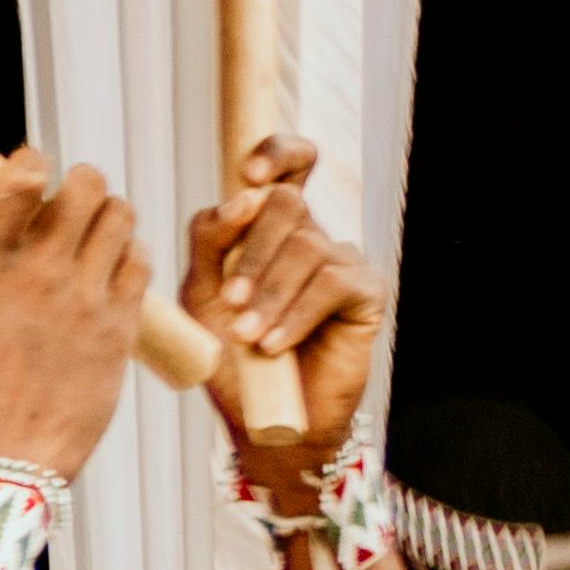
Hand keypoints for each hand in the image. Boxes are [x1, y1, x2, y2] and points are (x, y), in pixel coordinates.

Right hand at [0, 148, 144, 481]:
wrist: (2, 456)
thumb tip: (0, 235)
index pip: (20, 181)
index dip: (33, 164)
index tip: (33, 169)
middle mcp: (35, 273)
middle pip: (83, 188)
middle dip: (83, 183)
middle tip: (77, 195)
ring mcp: (82, 298)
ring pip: (119, 218)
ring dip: (110, 213)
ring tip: (100, 228)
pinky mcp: (118, 325)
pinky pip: (139, 261)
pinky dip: (130, 252)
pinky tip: (115, 265)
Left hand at [180, 134, 385, 501]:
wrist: (263, 414)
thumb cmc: (229, 354)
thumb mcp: (202, 293)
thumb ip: (209, 240)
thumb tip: (237, 198)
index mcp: (268, 227)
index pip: (287, 165)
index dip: (275, 154)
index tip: (247, 176)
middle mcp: (309, 235)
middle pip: (285, 204)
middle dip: (251, 252)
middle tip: (231, 300)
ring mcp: (342, 260)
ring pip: (304, 247)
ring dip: (268, 295)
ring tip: (248, 336)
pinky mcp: (367, 291)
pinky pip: (330, 284)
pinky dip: (295, 316)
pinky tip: (274, 345)